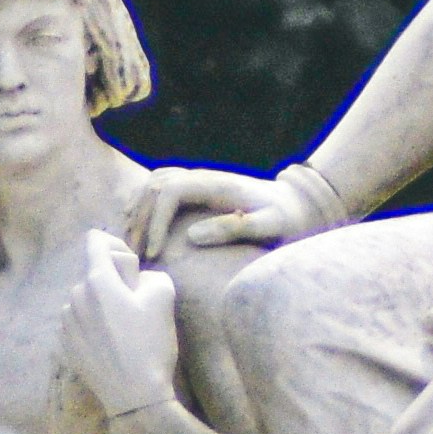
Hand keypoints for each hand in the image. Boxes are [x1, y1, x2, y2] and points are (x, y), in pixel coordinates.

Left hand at [67, 232, 182, 420]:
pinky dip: (94, 325)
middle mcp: (75, 297)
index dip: (116, 244)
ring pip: (87, 299)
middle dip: (115, 282)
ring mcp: (66, 322)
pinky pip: (80, 321)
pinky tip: (112, 345)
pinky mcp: (65, 344)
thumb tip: (135, 280)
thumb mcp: (163, 297)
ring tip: (125, 331)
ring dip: (103, 304)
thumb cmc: (150, 345)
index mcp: (97, 281)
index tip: (130, 266)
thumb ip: (148, 273)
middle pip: (95, 272)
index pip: (96, 240)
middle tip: (136, 307)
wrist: (135, 396)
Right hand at [129, 162, 327, 261]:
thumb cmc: (286, 218)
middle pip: (155, 186)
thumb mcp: (269, 226)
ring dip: (139, 213)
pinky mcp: (196, 187)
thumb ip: (234, 228)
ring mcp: (198, 179)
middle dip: (141, 221)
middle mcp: (203, 176)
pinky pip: (160, 187)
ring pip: (153, 184)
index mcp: (217, 184)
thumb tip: (192, 236)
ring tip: (136, 246)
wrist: (296, 202)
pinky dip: (145, 205)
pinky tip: (141, 228)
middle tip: (138, 257)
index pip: (170, 191)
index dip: (156, 221)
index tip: (155, 253)